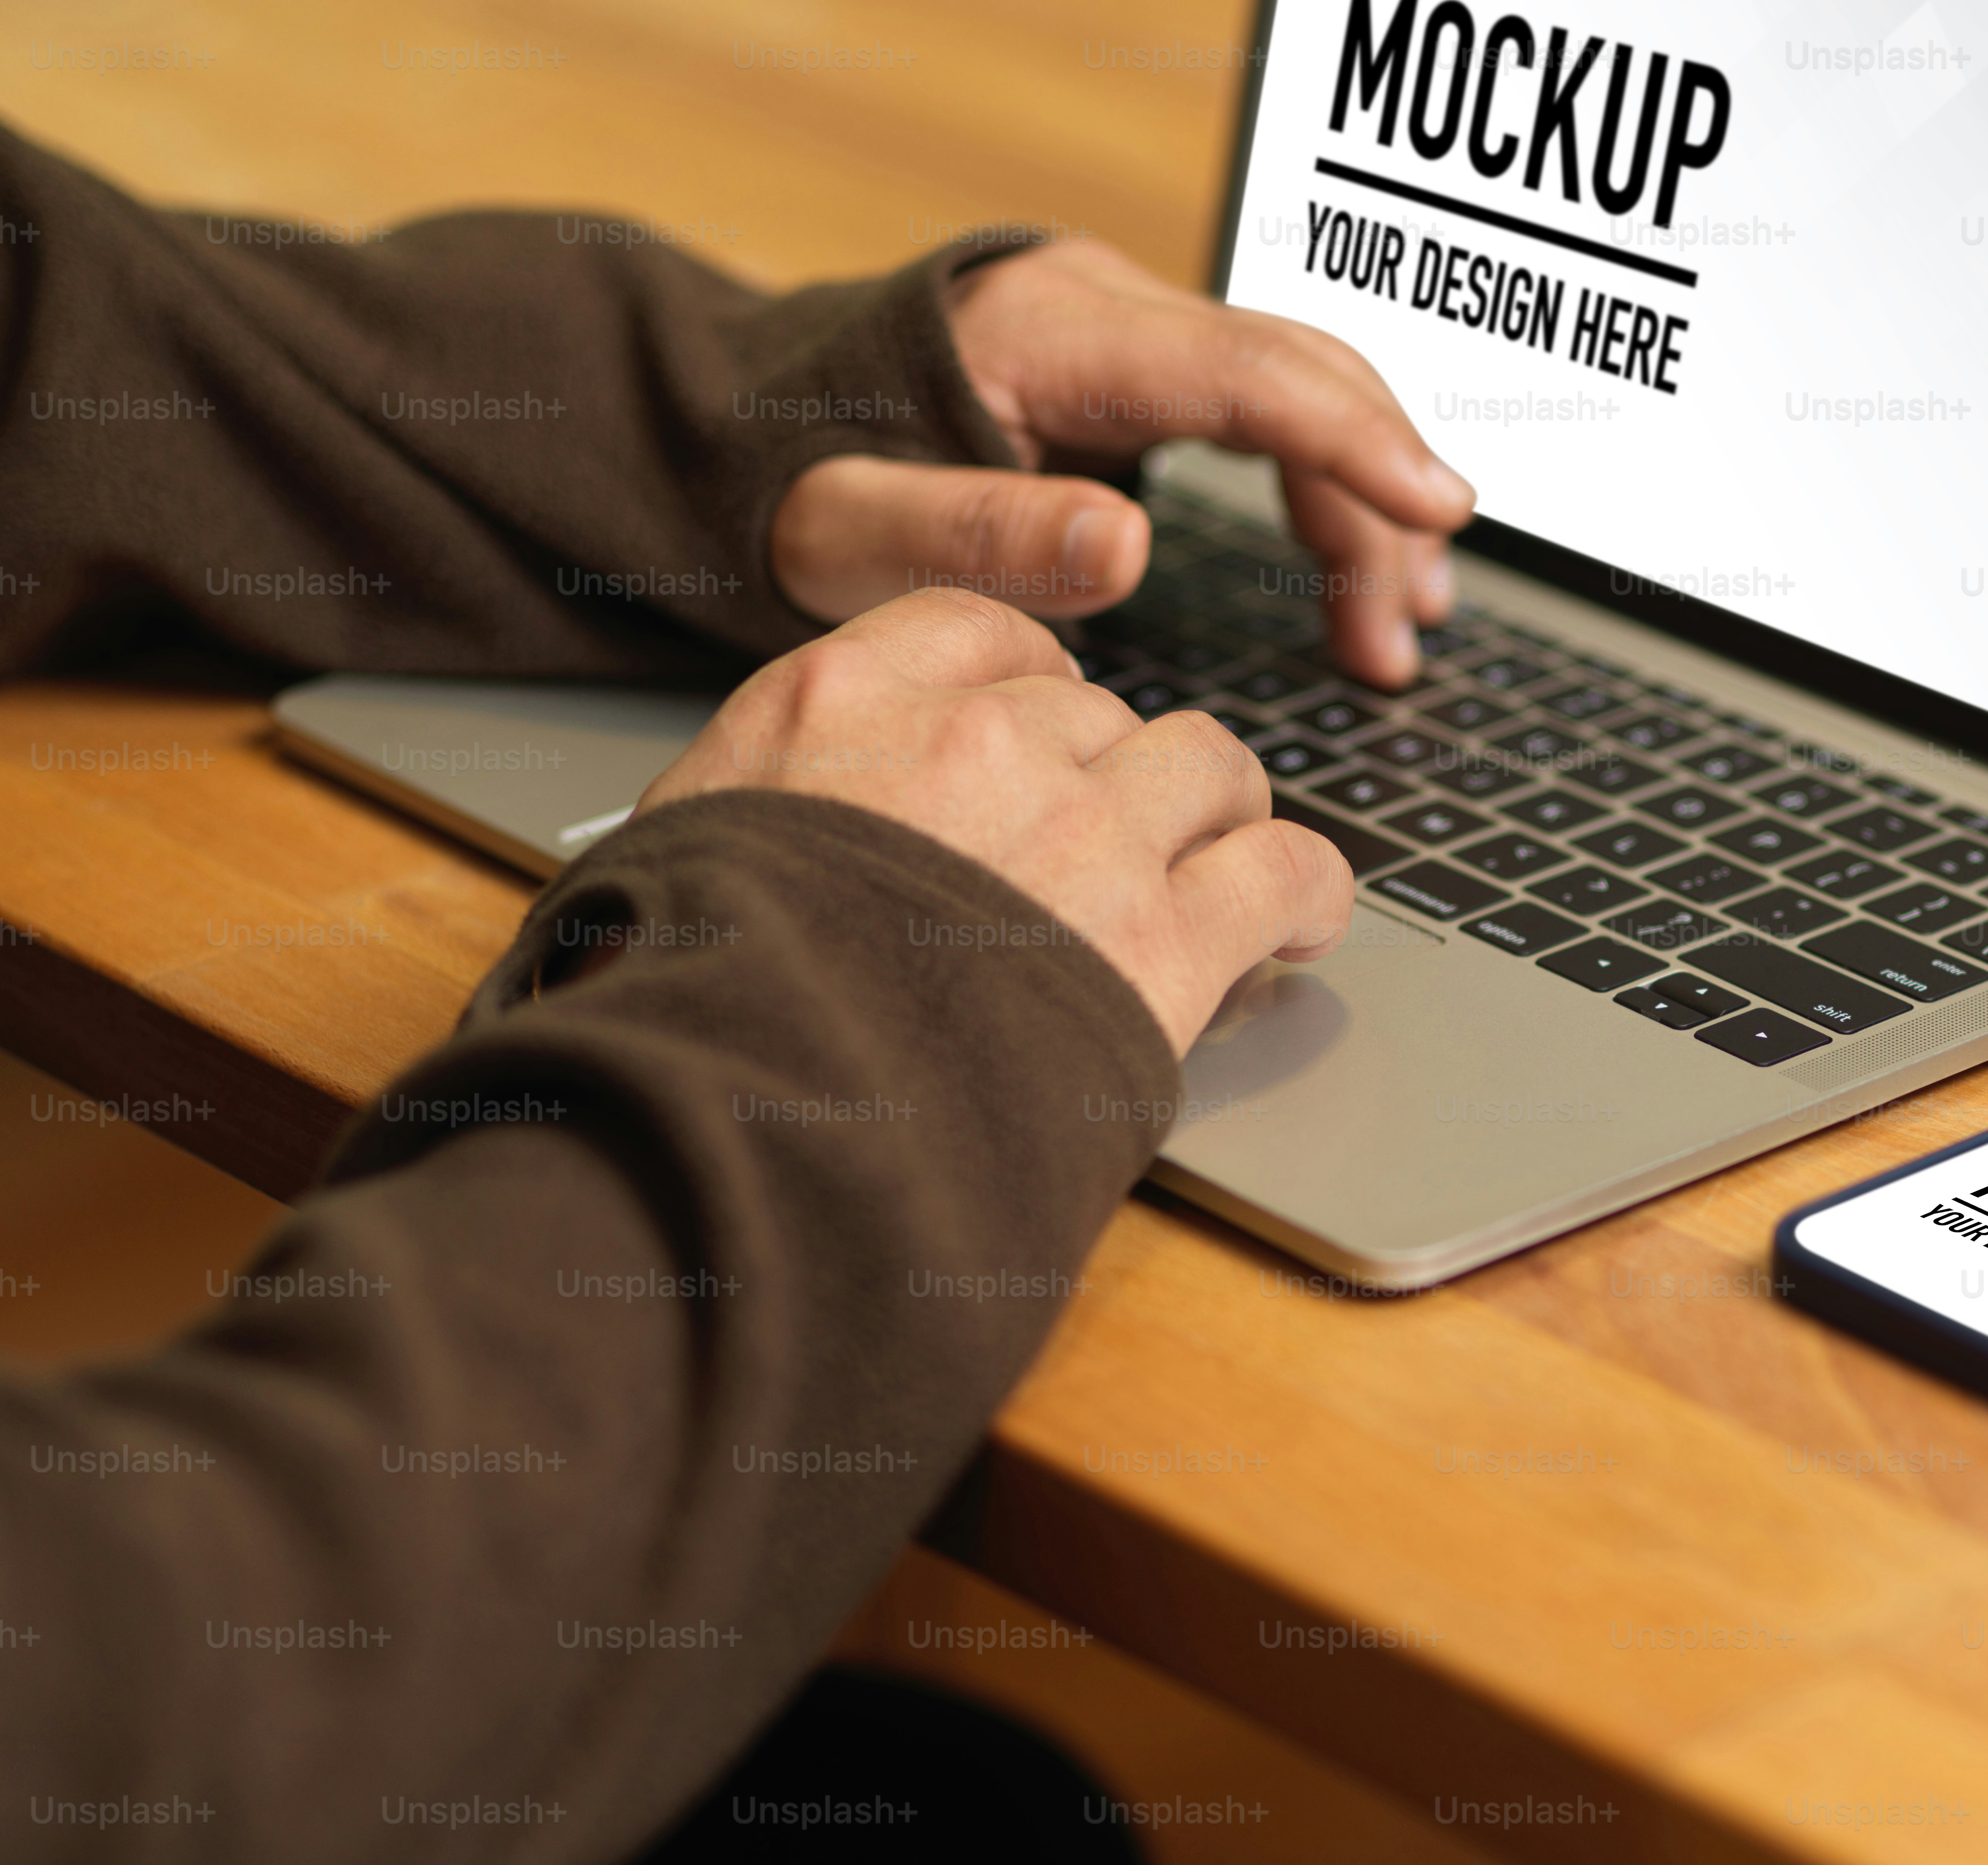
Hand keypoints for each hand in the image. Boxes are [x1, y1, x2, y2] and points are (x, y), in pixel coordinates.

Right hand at [637, 589, 1353, 1053]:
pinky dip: (1307, 889)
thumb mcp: (680, 858)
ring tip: (1223, 869)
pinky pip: (1284, 868)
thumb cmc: (692, 1006)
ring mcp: (1083, 832)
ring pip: (1207, 766)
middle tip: (1123, 848)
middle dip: (1117, 776)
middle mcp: (976, 742)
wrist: (746, 1107)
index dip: (1032, 685)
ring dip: (1221, 814)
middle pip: (1098, 715)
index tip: (1047, 729)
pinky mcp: (1164, 935)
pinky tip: (1301, 925)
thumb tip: (789, 831)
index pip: (983, 633)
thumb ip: (763, 805)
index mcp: (844, 705)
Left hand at [771, 240, 1475, 689]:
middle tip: (1404, 633)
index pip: (1247, 372)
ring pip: (1300, 402)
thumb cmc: (790, 481)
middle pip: (1298, 380)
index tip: (1437, 507)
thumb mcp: (849, 527)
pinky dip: (1323, 501)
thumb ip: (976, 534)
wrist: (744, 422)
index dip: (1352, 442)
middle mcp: (1108, 307)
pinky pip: (1269, 421)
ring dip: (1359, 514)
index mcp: (1051, 332)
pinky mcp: (1142, 376)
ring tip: (1393, 634)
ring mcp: (1132, 333)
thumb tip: (1126, 545)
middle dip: (1373, 500)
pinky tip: (1353, 581)